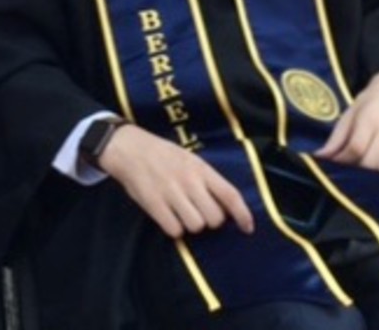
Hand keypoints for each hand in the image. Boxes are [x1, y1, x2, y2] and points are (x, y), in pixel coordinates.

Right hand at [98, 125, 253, 238]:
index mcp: (201, 168)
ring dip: (191, 225)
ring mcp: (171, 192)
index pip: (230, 194)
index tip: (248, 228)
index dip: (242, 214)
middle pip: (214, 218)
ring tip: (181, 213)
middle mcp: (189, 180)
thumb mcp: (190, 160)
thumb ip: (207, 180)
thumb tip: (226, 207)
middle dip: (209, 220)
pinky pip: (175, 230)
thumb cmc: (164, 155)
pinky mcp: (154, 204)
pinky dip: (174, 229)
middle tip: (199, 211)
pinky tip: (168, 216)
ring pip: (196, 226)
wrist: (130, 148)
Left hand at [314, 72, 378, 172]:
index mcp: (370, 118)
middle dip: (357, 171)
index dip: (344, 161)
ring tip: (365, 172)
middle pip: (371, 162)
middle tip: (350, 171)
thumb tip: (320, 158)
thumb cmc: (369, 105)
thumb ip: (336, 139)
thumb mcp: (349, 115)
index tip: (336, 166)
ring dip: (374, 176)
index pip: (356, 147)